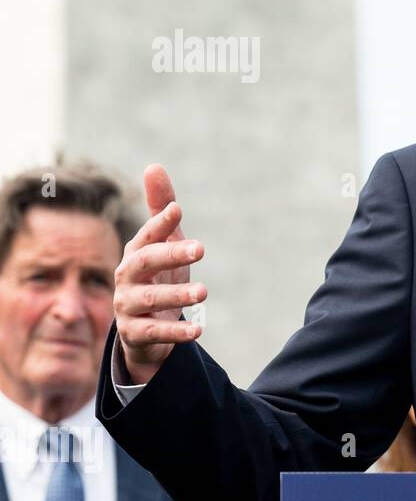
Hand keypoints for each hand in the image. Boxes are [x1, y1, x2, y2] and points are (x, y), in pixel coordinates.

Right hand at [112, 164, 206, 383]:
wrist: (144, 328)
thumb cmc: (157, 277)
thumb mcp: (163, 244)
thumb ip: (161, 210)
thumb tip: (154, 167)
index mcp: (136, 253)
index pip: (146, 235)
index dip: (159, 223)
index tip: (178, 211)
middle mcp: (127, 277)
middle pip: (144, 262)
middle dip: (171, 254)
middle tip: (202, 248)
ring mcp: (127, 306)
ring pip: (149, 299)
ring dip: (176, 295)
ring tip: (204, 292)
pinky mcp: (135, 333)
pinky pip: (153, 332)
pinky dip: (175, 331)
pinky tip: (198, 330)